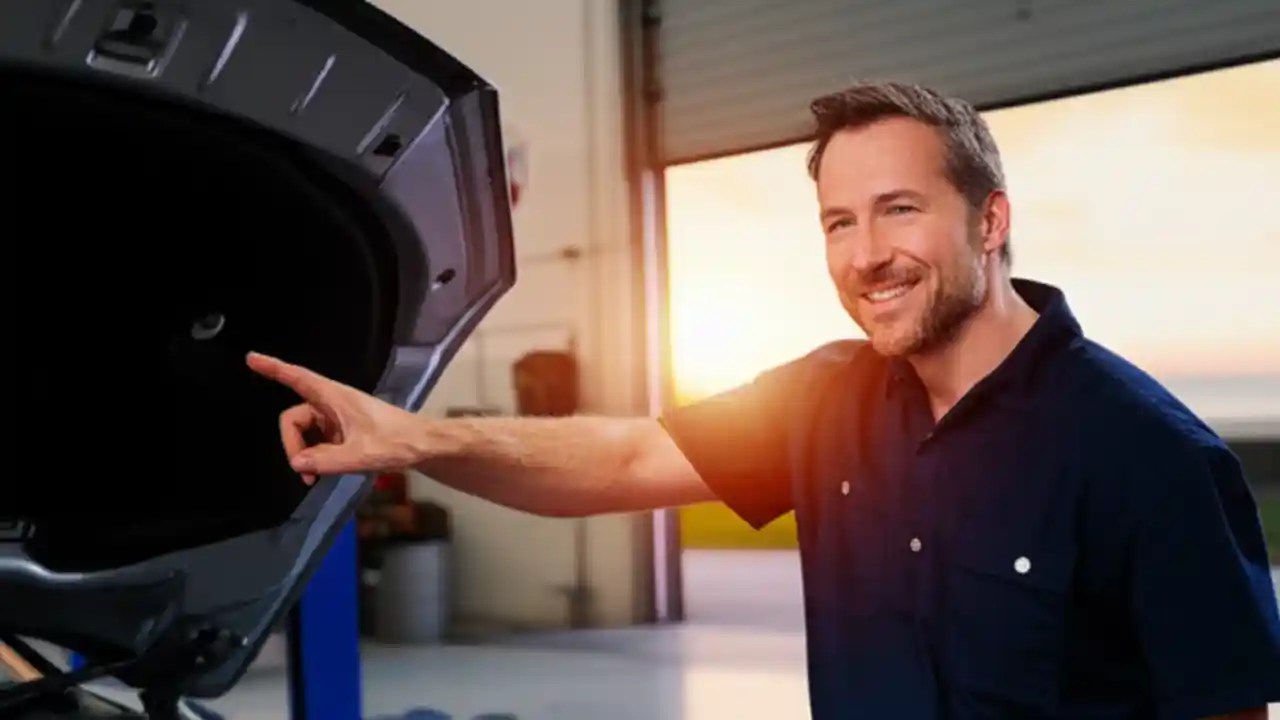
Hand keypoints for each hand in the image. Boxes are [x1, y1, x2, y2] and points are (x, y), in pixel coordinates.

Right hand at [246, 352, 422, 483]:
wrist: (421, 445)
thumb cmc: (396, 442)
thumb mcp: (361, 455)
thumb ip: (326, 461)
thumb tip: (297, 463)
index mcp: (334, 398)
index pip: (298, 378)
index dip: (274, 368)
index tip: (251, 358)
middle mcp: (331, 403)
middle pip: (294, 419)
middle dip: (294, 446)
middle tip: (306, 474)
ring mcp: (336, 417)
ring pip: (305, 433)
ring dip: (306, 454)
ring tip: (317, 477)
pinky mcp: (342, 429)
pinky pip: (317, 440)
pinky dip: (316, 456)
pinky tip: (327, 471)